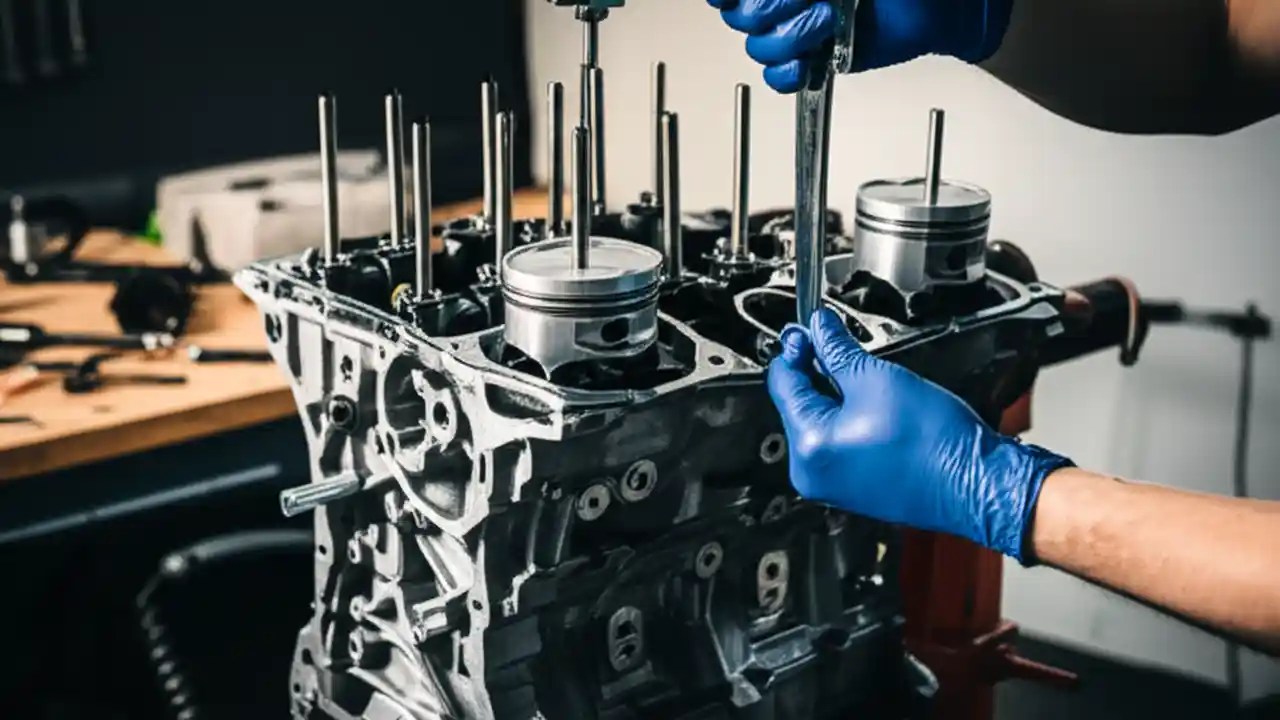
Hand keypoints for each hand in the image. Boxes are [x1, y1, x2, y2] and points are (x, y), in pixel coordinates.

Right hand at [706, 0, 1014, 91]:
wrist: (938, 6)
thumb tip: (778, 0)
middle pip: (741, 15)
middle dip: (773, 9)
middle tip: (813, 0)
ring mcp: (795, 27)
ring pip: (757, 46)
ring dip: (793, 36)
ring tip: (829, 21)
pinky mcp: (811, 59)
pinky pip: (776, 77)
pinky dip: (790, 73)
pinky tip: (810, 60)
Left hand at [766, 309, 1071, 561]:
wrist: (977, 483)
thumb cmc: (935, 442)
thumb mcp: (877, 379)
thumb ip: (837, 350)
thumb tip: (818, 328)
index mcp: (810, 446)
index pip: (782, 383)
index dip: (796, 348)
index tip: (809, 328)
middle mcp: (812, 472)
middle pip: (797, 404)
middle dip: (816, 371)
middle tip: (836, 344)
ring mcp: (832, 484)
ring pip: (819, 422)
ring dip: (834, 394)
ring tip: (864, 377)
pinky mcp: (854, 487)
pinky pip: (838, 443)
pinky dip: (848, 419)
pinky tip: (873, 406)